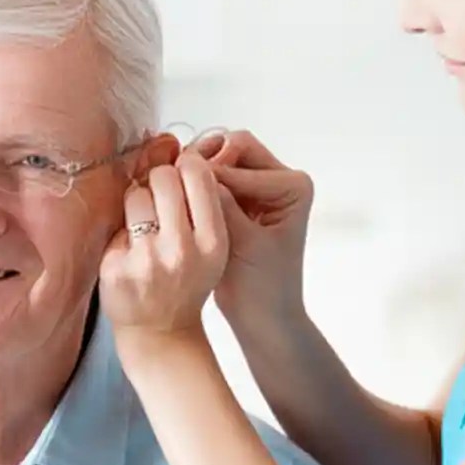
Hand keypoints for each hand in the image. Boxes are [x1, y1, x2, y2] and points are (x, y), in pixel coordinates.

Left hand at [99, 151, 229, 358]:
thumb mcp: (211, 248)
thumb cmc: (186, 283)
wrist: (162, 334)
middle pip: (163, 177)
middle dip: (158, 182)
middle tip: (159, 202)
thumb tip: (174, 146)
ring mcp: (147, 260)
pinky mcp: (116, 268)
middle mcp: (182, 249)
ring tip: (144, 231)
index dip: (185, 167)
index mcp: (213, 241)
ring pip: (135, 195)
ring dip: (137, 205)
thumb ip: (201, 203)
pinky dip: (121, 235)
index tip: (181, 176)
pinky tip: (130, 255)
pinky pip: (115, 225)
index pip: (196, 172)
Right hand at [192, 131, 314, 325]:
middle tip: (174, 181)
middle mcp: (281, 179)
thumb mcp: (242, 242)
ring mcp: (259, 188)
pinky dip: (195, 185)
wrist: (261, 317)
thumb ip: (221, 204)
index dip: (209, 170)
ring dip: (197, 173)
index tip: (180, 187)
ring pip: (220, 160)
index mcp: (293, 185)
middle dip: (203, 163)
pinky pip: (213, 180)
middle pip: (232, 147)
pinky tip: (174, 199)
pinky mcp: (241, 200)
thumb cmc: (261, 287)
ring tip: (172, 191)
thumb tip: (194, 169)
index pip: (242, 155)